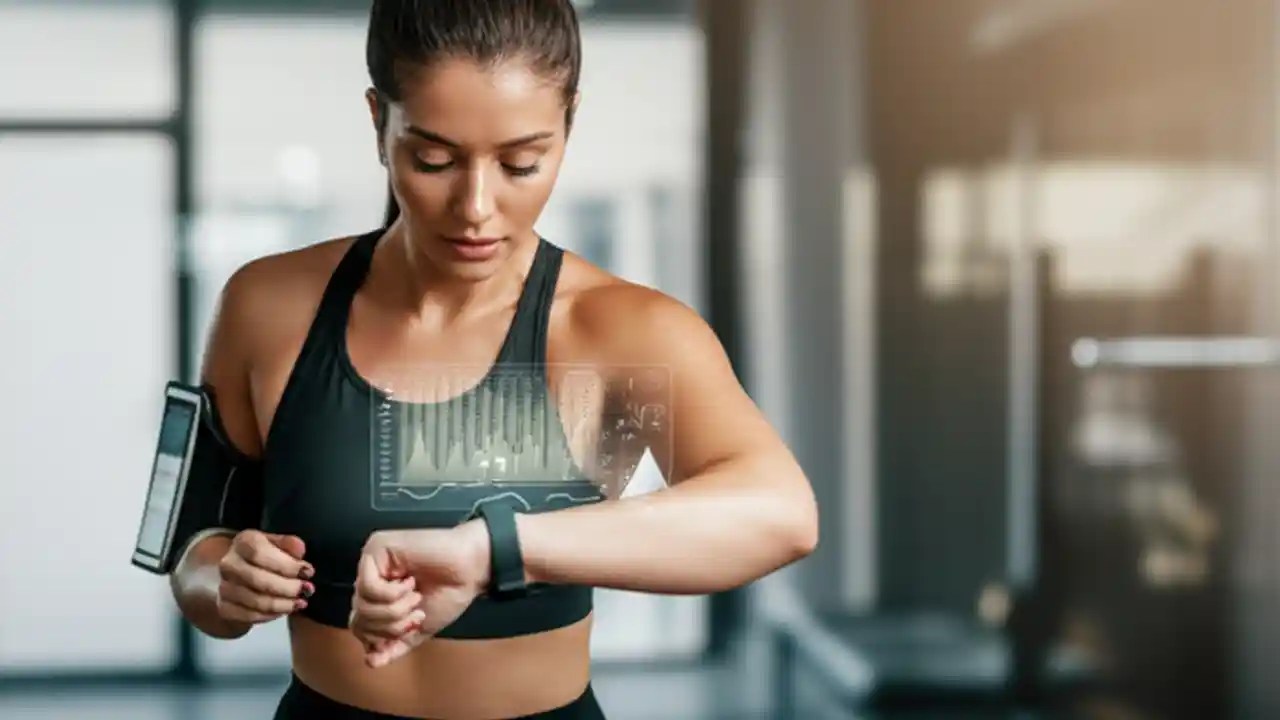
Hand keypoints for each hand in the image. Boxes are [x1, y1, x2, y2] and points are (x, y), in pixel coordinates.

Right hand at [215, 530, 313, 625]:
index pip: (260, 553)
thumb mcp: (278, 543)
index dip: (286, 565)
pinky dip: (272, 615)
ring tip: (300, 602)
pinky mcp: (225, 608)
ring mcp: (224, 587)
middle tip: (307, 589)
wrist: (241, 574)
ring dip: (283, 604)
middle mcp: (228, 564)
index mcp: (243, 542)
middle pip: (259, 580)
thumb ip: (290, 544)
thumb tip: (299, 551)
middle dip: (288, 587)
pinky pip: (250, 616)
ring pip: (256, 601)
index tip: (307, 571)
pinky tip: (285, 609)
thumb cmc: (266, 555)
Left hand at [351, 522, 489, 667]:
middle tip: (417, 612)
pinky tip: (411, 582)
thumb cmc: (449, 593)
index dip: (384, 637)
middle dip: (392, 626)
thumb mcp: (419, 629)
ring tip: (416, 597)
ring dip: (395, 609)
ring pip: (363, 604)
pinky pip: (368, 586)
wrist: (469, 569)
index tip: (415, 625)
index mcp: (378, 596)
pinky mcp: (375, 548)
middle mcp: (371, 578)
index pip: (360, 628)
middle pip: (360, 619)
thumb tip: (370, 662)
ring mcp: (371, 563)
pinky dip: (393, 593)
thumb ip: (395, 646)